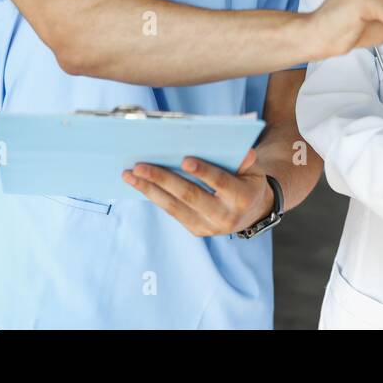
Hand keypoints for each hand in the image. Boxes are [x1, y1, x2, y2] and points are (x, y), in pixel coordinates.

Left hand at [122, 147, 272, 236]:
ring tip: (129, 175)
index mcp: (241, 197)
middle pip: (190, 196)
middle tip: (139, 166)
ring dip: (149, 190)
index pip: (220, 183)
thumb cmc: (248, 182)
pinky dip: (155, 197)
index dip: (203, 172)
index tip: (185, 160)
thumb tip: (244, 151)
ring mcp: (208, 227)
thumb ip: (245, 161)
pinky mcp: (196, 230)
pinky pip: (173, 212)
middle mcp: (224, 216)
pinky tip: (140, 185)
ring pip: (174, 207)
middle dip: (162, 179)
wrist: (253, 212)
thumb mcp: (253, 169)